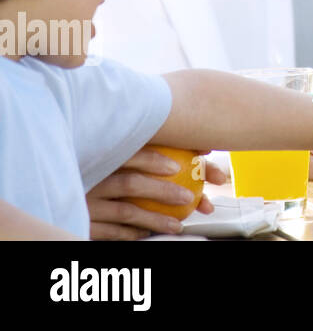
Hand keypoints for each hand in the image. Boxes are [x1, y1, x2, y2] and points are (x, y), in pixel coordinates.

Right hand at [86, 148, 214, 239]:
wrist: (48, 184)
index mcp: (98, 151)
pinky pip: (109, 231)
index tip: (181, 165)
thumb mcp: (109, 146)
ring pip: (125, 211)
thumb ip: (142, 143)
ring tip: (178, 224)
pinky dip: (131, 232)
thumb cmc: (92, 160)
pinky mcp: (79, 220)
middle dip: (165, 191)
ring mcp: (83, 200)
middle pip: (131, 182)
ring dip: (155, 219)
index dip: (156, 158)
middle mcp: (90, 175)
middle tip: (191, 198)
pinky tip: (148, 233)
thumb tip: (199, 145)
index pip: (130, 152)